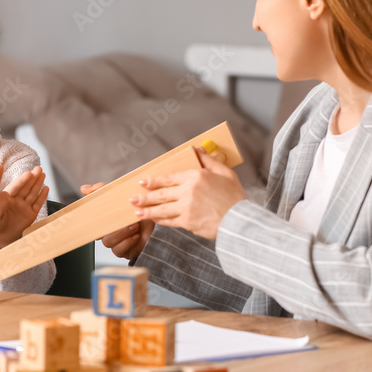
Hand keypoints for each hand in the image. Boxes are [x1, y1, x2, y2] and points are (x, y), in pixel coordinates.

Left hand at [0, 166, 49, 248]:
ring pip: (33, 193)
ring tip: (43, 174)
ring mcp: (25, 206)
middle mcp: (17, 200)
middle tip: (38, 169)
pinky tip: (46, 188)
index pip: (15, 187)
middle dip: (32, 178)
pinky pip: (38, 203)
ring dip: (38, 183)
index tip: (28, 173)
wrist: (3, 236)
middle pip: (26, 187)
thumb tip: (3, 195)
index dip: (22, 180)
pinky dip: (42, 196)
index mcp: (7, 198)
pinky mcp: (31, 213)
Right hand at [79, 182, 154, 261]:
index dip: (90, 219)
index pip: (92, 221)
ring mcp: (116, 242)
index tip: (96, 213)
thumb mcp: (122, 195)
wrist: (159, 219)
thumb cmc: (140, 208)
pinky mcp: (125, 251)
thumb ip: (103, 190)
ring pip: (108, 242)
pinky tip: (136, 236)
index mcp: (106, 220)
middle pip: (98, 234)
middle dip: (111, 227)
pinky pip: (119, 251)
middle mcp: (109, 232)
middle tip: (124, 220)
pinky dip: (127, 243)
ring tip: (134, 227)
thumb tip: (84, 188)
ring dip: (121, 234)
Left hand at [129, 147, 246, 239]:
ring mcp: (186, 208)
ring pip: (162, 209)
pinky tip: (154, 220)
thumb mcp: (224, 173)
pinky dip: (161, 220)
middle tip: (132, 198)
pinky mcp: (188, 222)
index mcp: (195, 177)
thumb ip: (208, 161)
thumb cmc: (234, 197)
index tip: (143, 182)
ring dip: (148, 211)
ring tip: (137, 212)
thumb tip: (197, 149)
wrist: (239, 220)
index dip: (153, 181)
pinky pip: (170, 221)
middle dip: (145, 197)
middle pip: (161, 194)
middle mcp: (188, 192)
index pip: (169, 178)